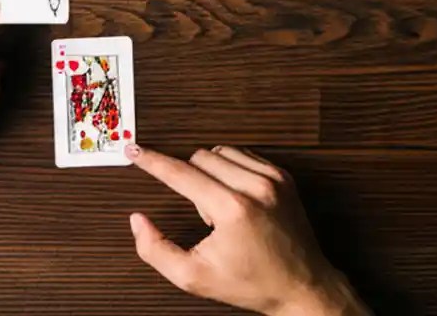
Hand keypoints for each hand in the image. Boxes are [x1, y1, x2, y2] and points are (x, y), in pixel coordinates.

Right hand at [127, 144, 366, 315]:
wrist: (302, 287)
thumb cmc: (252, 284)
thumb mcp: (194, 278)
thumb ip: (156, 250)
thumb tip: (137, 220)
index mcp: (233, 209)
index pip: (181, 173)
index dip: (152, 161)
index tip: (133, 149)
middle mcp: (255, 187)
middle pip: (199, 158)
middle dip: (190, 181)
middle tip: (207, 218)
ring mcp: (273, 179)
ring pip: (220, 152)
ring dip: (210, 173)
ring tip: (223, 209)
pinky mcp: (284, 177)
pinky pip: (243, 155)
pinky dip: (231, 169)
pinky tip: (236, 196)